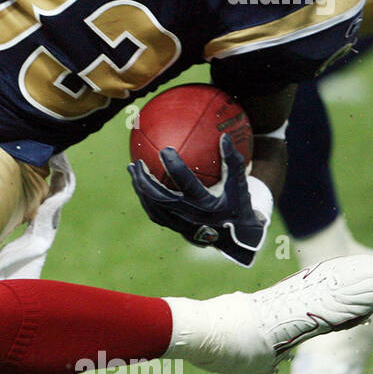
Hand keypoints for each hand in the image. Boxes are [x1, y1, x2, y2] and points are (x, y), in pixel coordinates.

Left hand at [127, 134, 267, 266]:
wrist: (236, 236)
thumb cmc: (238, 203)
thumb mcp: (239, 183)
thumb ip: (233, 160)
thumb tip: (224, 137)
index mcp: (206, 204)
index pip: (187, 184)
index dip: (175, 167)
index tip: (165, 149)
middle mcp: (191, 216)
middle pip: (161, 197)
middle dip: (146, 180)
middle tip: (137, 162)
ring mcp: (181, 224)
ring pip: (153, 207)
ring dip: (140, 188)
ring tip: (132, 169)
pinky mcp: (175, 228)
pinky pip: (154, 213)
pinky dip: (145, 198)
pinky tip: (139, 184)